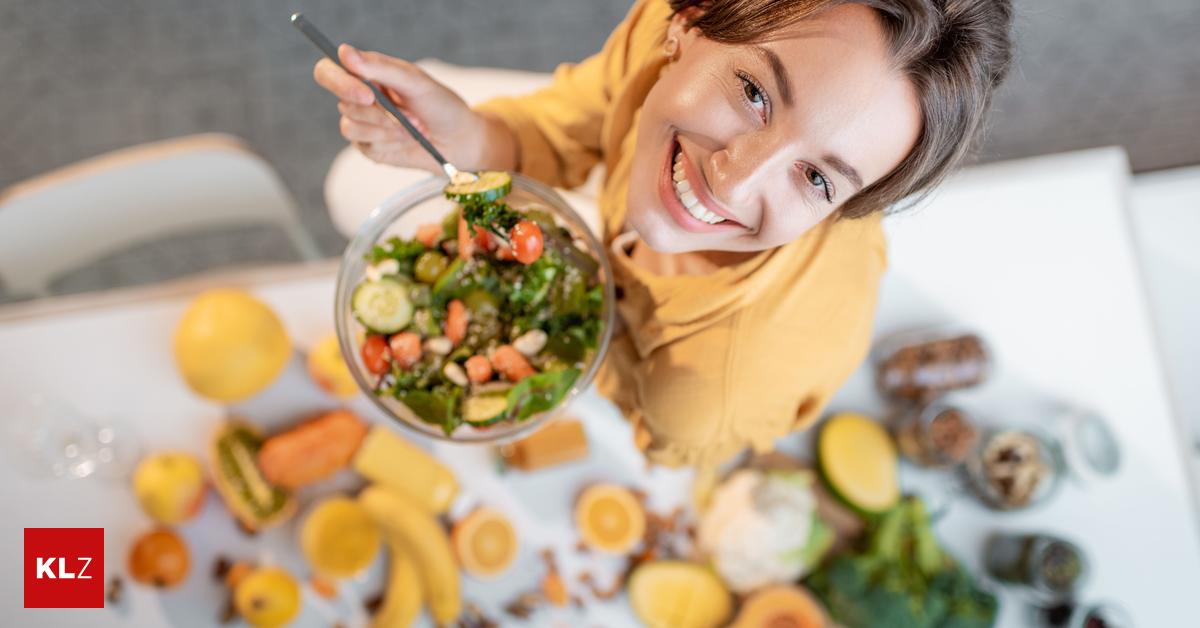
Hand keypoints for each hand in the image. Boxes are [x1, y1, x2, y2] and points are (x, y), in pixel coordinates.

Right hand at [313, 44, 512, 170]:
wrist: (458, 140)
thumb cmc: (441, 105)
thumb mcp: (416, 82)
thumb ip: (380, 68)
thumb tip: (343, 52)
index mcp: (367, 73)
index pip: (329, 71)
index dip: (340, 82)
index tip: (368, 94)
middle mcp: (360, 96)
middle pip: (342, 102)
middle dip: (378, 113)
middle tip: (405, 117)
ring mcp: (362, 123)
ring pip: (351, 126)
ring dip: (388, 129)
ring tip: (413, 127)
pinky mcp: (368, 146)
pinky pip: (365, 145)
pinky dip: (390, 143)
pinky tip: (407, 139)